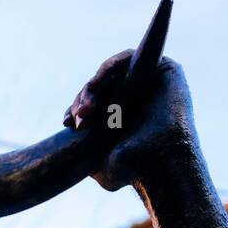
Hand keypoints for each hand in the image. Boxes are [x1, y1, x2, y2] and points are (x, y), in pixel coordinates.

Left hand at [63, 51, 195, 191]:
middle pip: (100, 87)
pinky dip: (113, 64)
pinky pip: (132, 56)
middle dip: (84, 100)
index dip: (76, 109)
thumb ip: (82, 150)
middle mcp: (136, 98)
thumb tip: (62, 145)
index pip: (92, 104)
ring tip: (88, 107)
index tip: (66, 122)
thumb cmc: (132, 171)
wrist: (160, 165)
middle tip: (79, 117)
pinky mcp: (165, 70)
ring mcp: (151, 83)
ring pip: (112, 73)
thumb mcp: (97, 164)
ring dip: (94, 85)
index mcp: (121, 117)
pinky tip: (99, 80)